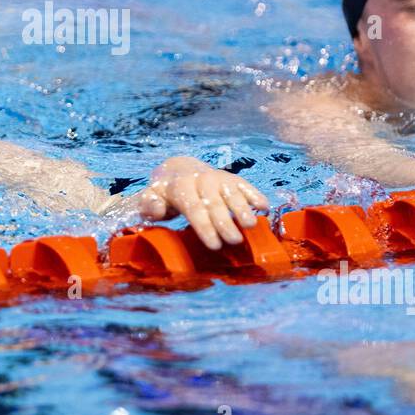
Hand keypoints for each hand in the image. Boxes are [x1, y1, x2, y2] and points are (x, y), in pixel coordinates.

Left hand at [138, 156, 269, 249]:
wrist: (179, 169)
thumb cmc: (164, 193)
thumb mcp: (150, 198)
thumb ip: (149, 205)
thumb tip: (157, 210)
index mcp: (180, 187)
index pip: (193, 208)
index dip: (204, 227)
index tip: (214, 245)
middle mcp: (201, 180)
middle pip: (214, 203)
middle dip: (224, 222)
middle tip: (234, 241)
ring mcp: (218, 178)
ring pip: (232, 193)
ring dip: (242, 208)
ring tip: (250, 225)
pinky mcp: (232, 179)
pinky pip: (245, 185)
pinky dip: (255, 195)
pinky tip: (264, 207)